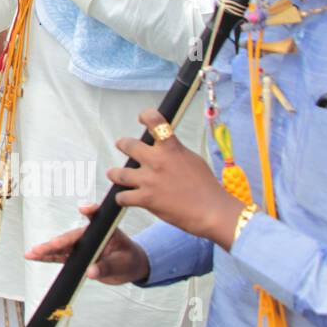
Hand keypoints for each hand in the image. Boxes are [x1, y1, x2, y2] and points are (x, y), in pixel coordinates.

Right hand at [26, 203, 149, 284]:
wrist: (129, 266)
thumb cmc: (128, 260)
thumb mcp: (122, 264)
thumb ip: (107, 267)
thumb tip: (91, 272)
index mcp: (105, 231)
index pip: (97, 218)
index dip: (91, 211)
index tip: (84, 209)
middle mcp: (90, 235)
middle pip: (72, 237)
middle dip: (58, 242)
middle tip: (48, 246)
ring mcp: (81, 245)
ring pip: (62, 247)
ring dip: (47, 250)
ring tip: (32, 253)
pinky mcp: (76, 256)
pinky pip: (61, 256)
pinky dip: (48, 257)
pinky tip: (35, 257)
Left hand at [108, 109, 244, 249]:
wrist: (212, 212)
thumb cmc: (206, 187)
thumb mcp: (192, 160)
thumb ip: (174, 151)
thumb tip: (164, 147)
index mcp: (171, 148)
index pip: (155, 121)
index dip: (146, 115)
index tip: (142, 118)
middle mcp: (157, 161)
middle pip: (127, 145)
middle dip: (123, 144)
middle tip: (122, 145)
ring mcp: (149, 180)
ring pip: (118, 173)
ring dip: (114, 174)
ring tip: (114, 174)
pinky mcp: (146, 199)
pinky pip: (122, 197)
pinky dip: (122, 198)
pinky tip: (125, 198)